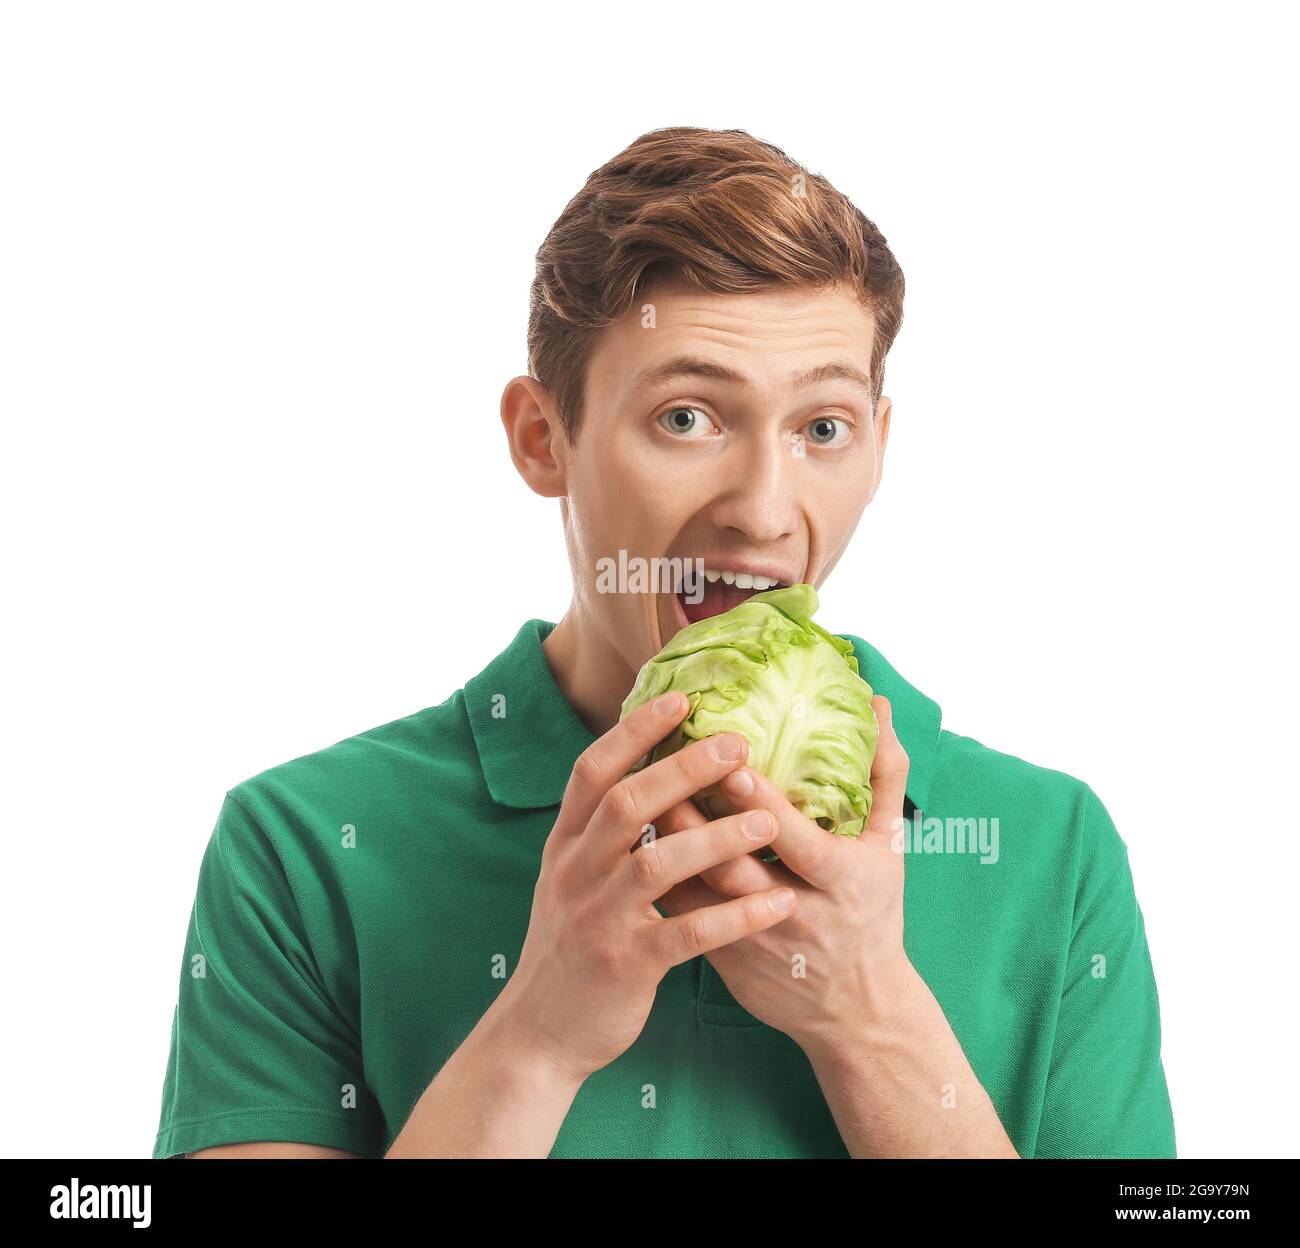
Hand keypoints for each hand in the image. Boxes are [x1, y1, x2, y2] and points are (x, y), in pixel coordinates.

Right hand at [499, 692, 799, 1081]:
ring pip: (658, 862)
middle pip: (627, 803)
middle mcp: (576, 872)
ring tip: (771, 820)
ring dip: (718, 837)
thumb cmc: (572, 945)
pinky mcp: (626, 963)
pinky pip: (689, 932)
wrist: (539, 1033)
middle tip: (738, 743)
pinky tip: (779, 902)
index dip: (633, 731)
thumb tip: (653, 779)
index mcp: (565, 845)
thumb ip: (603, 834)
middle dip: (683, 768)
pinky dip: (736, 915)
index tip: (680, 698)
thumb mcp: (572, 879)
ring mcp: (598, 918)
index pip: (591, 772)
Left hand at [655, 695, 916, 1053]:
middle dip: (696, 818)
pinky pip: (679, 911)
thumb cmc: (873, 913)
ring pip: (694, 890)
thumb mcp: (890, 848)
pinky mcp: (720, 958)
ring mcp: (750, 941)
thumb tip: (876, 705)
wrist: (854, 1011)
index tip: (732, 762)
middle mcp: (793, 913)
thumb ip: (884, 776)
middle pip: (733, 865)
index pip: (797, 841)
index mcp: (839, 881)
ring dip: (664, 842)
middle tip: (662, 763)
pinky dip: (654, 874)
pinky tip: (630, 836)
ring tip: (634, 790)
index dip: (763, 805)